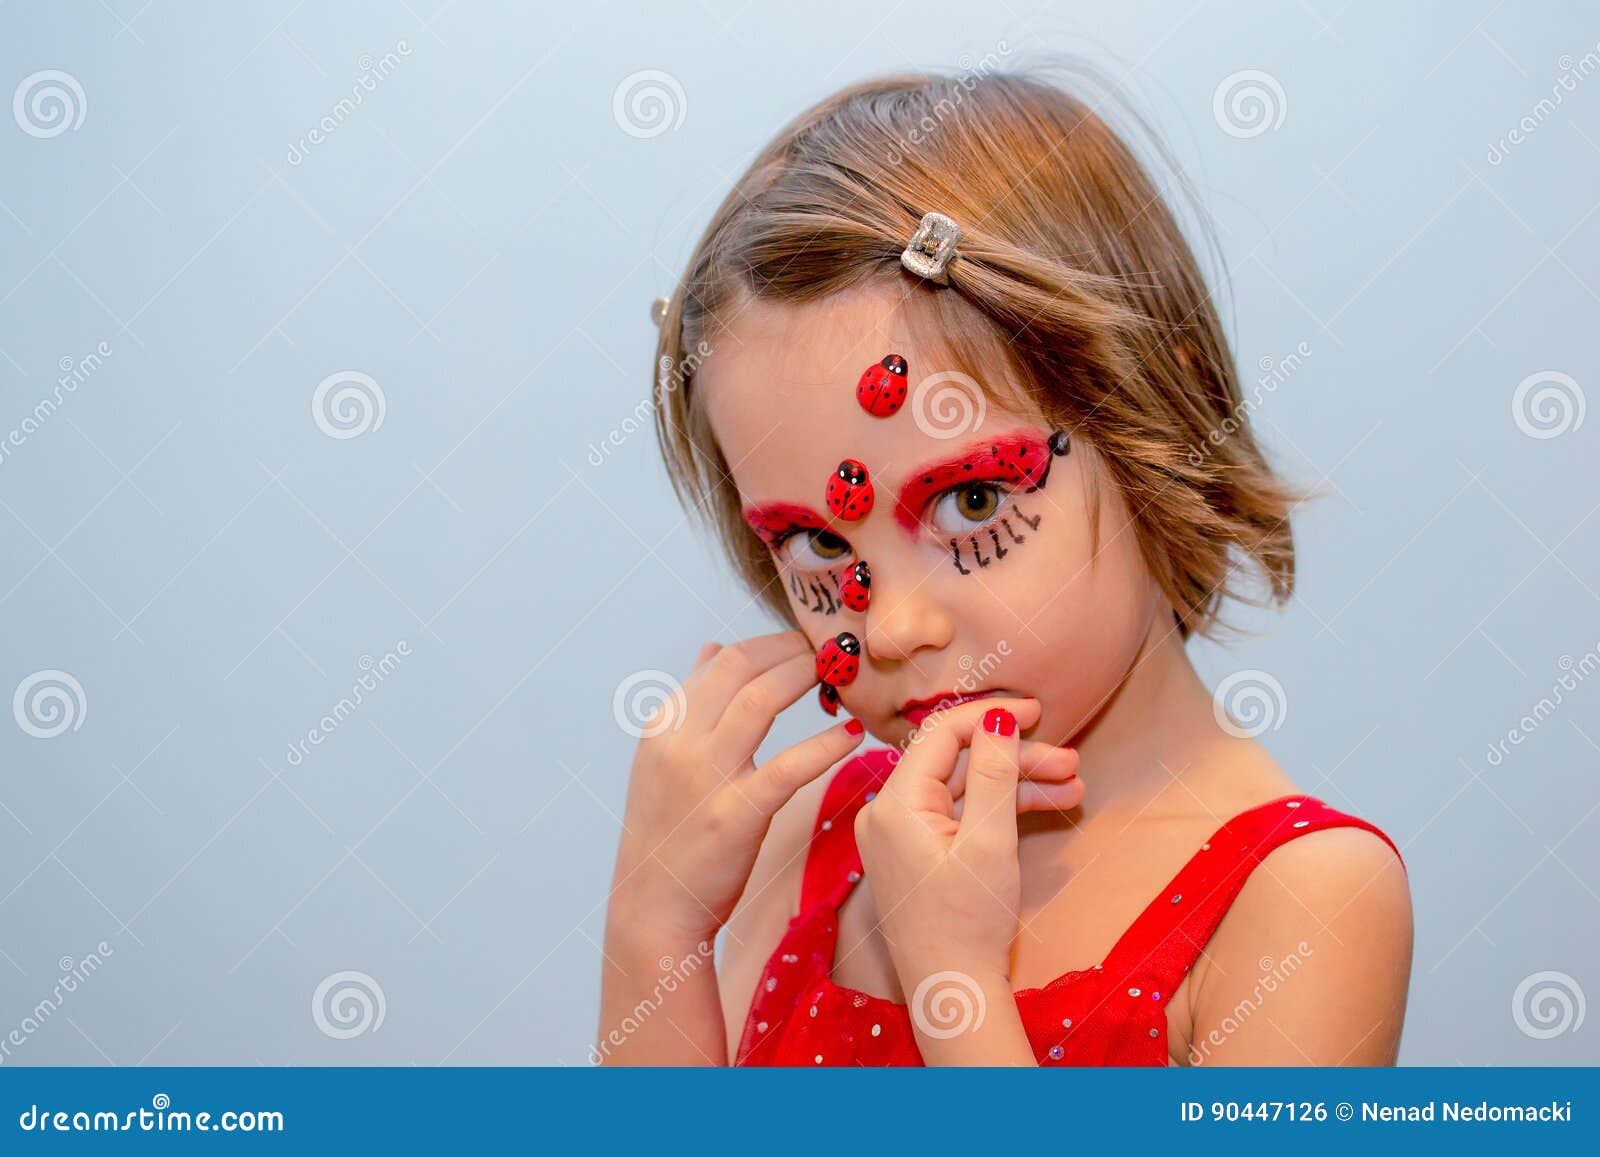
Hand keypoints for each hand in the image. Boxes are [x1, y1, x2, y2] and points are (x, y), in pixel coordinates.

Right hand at [609, 629, 865, 941]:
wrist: (652, 907)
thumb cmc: (670, 833)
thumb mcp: (664, 759)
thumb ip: (691, 704)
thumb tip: (712, 648)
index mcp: (664, 726)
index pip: (721, 661)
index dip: (769, 643)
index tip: (803, 642)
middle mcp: (679, 743)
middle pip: (740, 668)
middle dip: (790, 651)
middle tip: (829, 652)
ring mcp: (705, 778)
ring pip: (760, 701)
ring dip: (805, 679)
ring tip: (840, 676)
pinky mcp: (734, 816)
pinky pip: (787, 768)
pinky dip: (823, 746)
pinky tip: (851, 737)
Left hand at [854, 697, 1079, 985]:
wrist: (953, 992)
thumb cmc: (967, 926)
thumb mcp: (989, 843)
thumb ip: (994, 775)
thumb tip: (998, 718)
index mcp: (894, 804)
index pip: (942, 734)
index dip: (992, 715)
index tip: (1038, 709)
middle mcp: (887, 812)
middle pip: (958, 762)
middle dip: (1016, 758)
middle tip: (1071, 760)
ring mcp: (901, 834)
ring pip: (965, 789)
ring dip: (1017, 784)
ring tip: (1073, 785)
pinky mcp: (918, 853)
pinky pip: (960, 815)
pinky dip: (1000, 810)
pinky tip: (1048, 806)